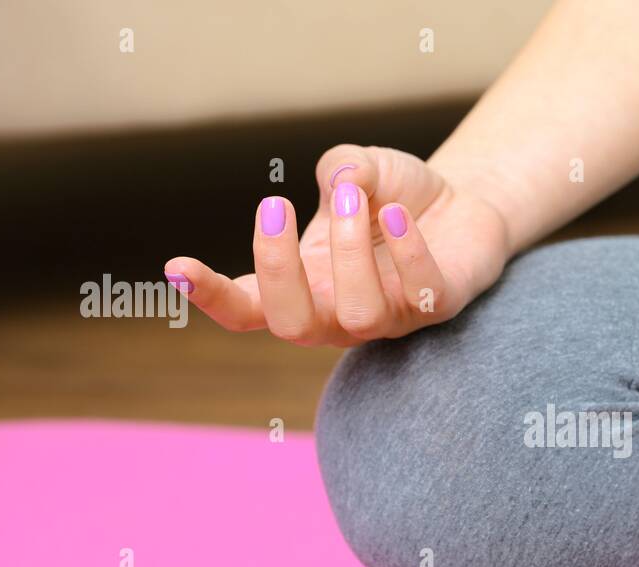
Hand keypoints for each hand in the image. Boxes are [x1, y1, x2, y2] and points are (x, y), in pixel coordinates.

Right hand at [164, 145, 510, 345]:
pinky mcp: (437, 308)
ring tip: (360, 194)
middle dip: (277, 268)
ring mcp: (389, 318)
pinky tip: (402, 210)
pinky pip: (419, 294)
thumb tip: (344, 182)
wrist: (462, 206)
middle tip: (273, 203)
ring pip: (358, 313)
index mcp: (302, 285)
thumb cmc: (393, 195)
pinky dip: (408, 250)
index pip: (246, 309)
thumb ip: (341, 168)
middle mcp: (338, 313)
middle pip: (291, 326)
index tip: (176, 265)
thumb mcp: (357, 168)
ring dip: (351, 250)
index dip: (211, 295)